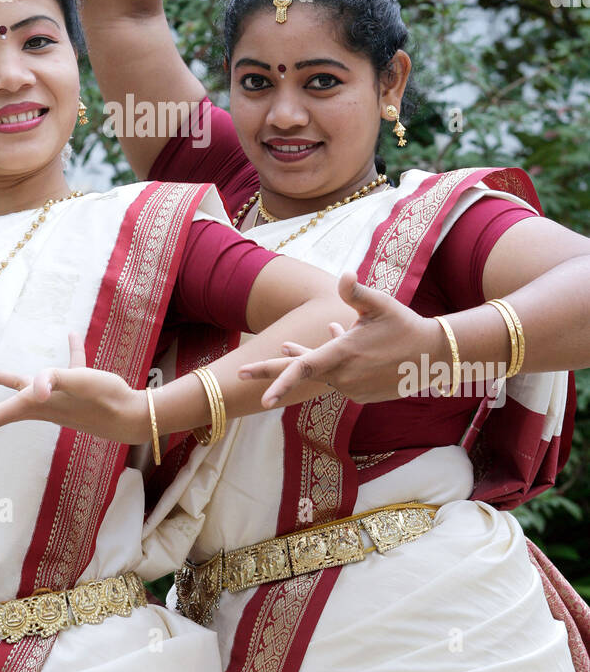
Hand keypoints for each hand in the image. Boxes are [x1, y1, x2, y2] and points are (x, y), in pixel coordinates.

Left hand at [0, 333, 150, 447]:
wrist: (134, 415)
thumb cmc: (104, 399)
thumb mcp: (78, 383)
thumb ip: (55, 379)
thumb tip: (36, 387)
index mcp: (36, 404)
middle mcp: (42, 404)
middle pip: (2, 410)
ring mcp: (59, 399)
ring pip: (25, 388)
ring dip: (5, 382)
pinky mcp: (78, 389)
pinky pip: (66, 369)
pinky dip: (67, 353)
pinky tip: (71, 336)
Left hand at [237, 271, 446, 406]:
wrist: (432, 355)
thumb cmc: (404, 325)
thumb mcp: (380, 304)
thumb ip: (356, 292)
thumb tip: (344, 275)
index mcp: (343, 354)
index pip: (303, 368)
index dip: (278, 378)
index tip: (257, 392)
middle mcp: (344, 376)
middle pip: (301, 373)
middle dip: (271, 373)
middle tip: (240, 374)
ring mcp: (352, 389)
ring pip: (321, 373)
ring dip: (311, 357)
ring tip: (302, 341)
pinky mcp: (361, 396)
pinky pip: (338, 379)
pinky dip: (334, 366)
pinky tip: (343, 346)